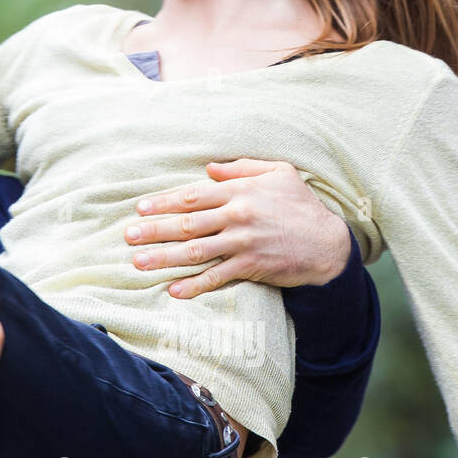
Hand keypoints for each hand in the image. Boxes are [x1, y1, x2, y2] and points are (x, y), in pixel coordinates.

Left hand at [124, 158, 350, 298]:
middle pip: (186, 224)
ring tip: (139, 262)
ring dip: (164, 258)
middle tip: (128, 237)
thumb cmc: (301, 204)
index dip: (163, 203)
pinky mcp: (252, 266)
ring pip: (196, 250)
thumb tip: (210, 167)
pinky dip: (195, 285)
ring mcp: (243, 242)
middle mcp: (237, 215)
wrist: (329, 243)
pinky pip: (217, 276)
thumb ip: (243, 167)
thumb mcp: (279, 173)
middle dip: (154, 231)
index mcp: (239, 191)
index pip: (192, 196)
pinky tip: (174, 290)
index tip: (140, 209)